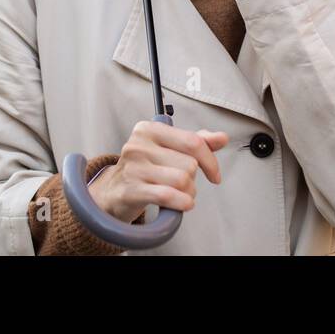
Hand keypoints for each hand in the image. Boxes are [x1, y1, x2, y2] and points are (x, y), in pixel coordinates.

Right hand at [90, 121, 229, 222]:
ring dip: (188, 193)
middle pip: (189, 164)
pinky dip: (181, 202)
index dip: (210, 161)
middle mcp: (138, 145)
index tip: (214, 175)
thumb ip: (196, 142)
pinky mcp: (130, 190)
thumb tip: (222, 138)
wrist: (113, 192)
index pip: (192, 141)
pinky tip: (183, 204)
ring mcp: (133, 167)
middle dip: (193, 180)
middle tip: (184, 186)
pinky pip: (167, 195)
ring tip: (180, 195)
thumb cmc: (146, 169)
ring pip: (182, 180)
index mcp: (149, 129)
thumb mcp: (169, 149)